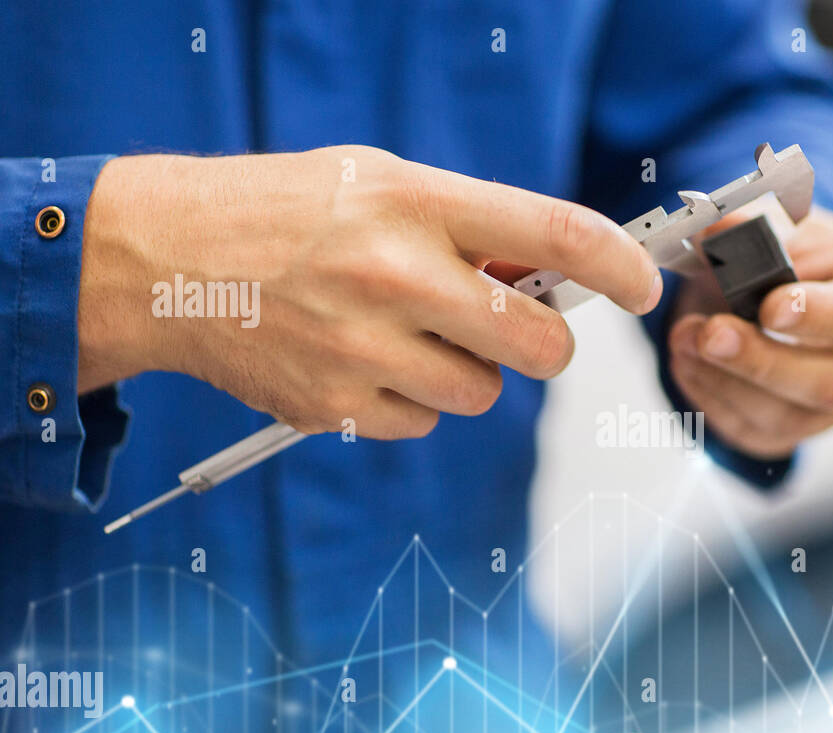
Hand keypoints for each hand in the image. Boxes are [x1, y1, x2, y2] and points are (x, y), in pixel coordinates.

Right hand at [77, 146, 661, 437]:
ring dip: (465, 373)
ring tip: (402, 333)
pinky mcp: (339, 406)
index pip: (555, 234)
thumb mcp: (380, 184)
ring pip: (482, 396)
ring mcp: (366, 349)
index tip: (644, 287)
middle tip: (518, 330)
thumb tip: (556, 274)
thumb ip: (470, 225)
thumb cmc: (282, 213)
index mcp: (415, 202)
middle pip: (540, 348)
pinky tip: (361, 361)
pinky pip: (425, 423)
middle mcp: (396, 276)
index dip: (619, 266)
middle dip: (545, 348)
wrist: (163, 260)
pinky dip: (410, 402)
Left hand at [667, 206, 832, 458]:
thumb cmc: (797, 256)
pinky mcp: (794, 432)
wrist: (778, 292)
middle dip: (763, 362)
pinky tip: (686, 362)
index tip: (770, 305)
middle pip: (832, 384)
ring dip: (724, 381)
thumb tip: (714, 226)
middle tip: (710, 333)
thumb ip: (752, 224)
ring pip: (786, 416)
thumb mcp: (784, 225)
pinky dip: (710, 398)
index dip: (821, 315)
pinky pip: (752, 431)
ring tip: (682, 339)